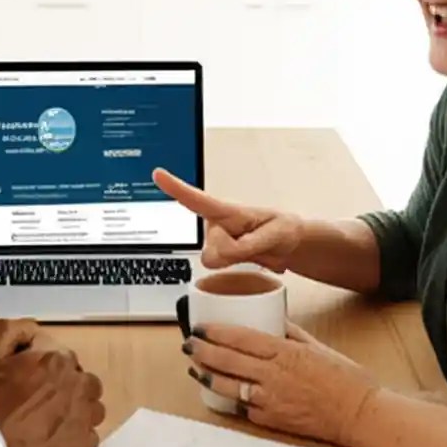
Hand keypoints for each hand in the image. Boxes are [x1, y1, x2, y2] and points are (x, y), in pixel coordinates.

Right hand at [0, 320, 105, 446]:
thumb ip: (10, 331)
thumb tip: (30, 328)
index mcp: (56, 358)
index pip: (59, 354)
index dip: (43, 367)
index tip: (30, 380)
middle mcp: (77, 382)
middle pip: (80, 379)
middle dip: (65, 387)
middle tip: (40, 402)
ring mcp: (85, 414)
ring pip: (91, 406)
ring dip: (76, 410)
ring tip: (51, 422)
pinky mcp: (85, 443)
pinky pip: (89, 435)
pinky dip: (75, 437)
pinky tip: (54, 441)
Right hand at [153, 168, 303, 271]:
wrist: (287, 245)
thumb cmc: (282, 232)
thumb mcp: (276, 235)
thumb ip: (251, 244)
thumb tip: (228, 250)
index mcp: (228, 211)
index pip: (198, 200)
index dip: (177, 188)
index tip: (158, 174)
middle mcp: (214, 225)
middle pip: (210, 249)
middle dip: (233, 254)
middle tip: (254, 245)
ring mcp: (214, 242)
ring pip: (212, 262)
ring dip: (234, 261)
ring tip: (251, 251)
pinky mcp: (216, 257)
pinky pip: (215, 271)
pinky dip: (232, 269)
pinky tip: (246, 260)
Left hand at [183, 321, 378, 446]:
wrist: (360, 415)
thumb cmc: (346, 379)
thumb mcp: (319, 347)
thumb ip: (292, 333)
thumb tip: (273, 320)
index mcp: (285, 352)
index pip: (240, 338)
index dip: (215, 332)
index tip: (201, 327)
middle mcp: (273, 375)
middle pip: (226, 360)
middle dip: (202, 351)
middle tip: (189, 344)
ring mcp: (270, 400)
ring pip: (227, 386)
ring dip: (207, 375)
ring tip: (195, 368)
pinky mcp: (271, 421)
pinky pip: (244, 408)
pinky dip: (232, 399)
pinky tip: (223, 392)